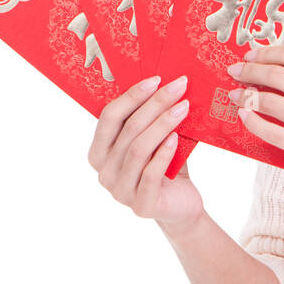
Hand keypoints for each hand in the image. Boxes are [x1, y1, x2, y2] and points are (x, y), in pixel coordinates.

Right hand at [89, 74, 203, 230]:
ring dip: (163, 123)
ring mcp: (120, 191)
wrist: (181, 205)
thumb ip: (148, 120)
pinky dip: (164, 153)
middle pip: (128, 130)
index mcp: (99, 152)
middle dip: (155, 104)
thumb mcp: (154, 140)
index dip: (132, 96)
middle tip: (178, 86)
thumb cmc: (166, 166)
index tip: (157, 78)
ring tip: (183, 107)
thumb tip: (163, 82)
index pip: (109, 117)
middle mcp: (104, 172)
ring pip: (139, 149)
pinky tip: (177, 137)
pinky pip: (150, 173)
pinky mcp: (141, 205)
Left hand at [226, 42, 283, 191]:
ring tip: (236, 95)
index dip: (267, 52)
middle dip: (250, 71)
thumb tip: (270, 65)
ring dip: (247, 96)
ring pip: (271, 101)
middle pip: (278, 75)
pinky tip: (244, 115)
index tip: (250, 55)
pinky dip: (253, 121)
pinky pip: (272, 131)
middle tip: (236, 71)